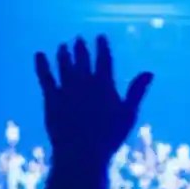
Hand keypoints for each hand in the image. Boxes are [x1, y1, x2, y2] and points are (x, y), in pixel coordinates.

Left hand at [34, 36, 152, 171]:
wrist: (82, 152)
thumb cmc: (109, 137)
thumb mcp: (128, 114)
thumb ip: (137, 91)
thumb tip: (150, 72)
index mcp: (104, 84)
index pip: (103, 59)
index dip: (102, 46)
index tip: (100, 36)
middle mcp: (85, 82)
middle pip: (82, 59)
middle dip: (81, 48)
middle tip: (78, 39)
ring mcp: (67, 89)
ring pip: (64, 65)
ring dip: (63, 54)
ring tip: (62, 46)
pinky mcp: (52, 98)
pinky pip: (45, 77)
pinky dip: (42, 65)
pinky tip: (39, 55)